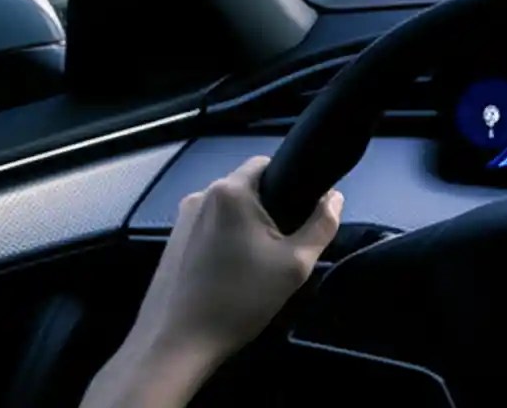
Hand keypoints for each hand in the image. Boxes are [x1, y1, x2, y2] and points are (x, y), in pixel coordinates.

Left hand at [81, 156, 342, 407]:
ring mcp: (181, 219)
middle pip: (247, 188)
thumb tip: (335, 198)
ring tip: (258, 264)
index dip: (291, 182)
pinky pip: (210, 227)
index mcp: (230, 191)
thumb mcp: (294, 265)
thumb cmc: (239, 299)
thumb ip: (321, 225)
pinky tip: (232, 274)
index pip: (267, 163)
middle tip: (285, 247)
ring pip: (228, 210)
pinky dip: (226, 241)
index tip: (303, 214)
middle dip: (270, 209)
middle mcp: (201, 195)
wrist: (177, 343)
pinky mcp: (172, 242)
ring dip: (247, 226)